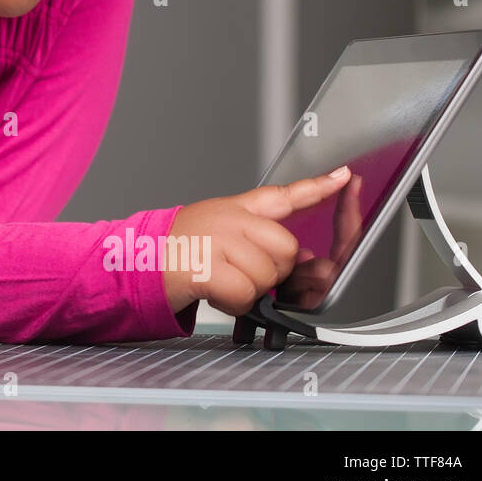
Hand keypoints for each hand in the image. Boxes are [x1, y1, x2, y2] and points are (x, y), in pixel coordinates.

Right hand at [162, 166, 352, 315]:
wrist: (138, 259)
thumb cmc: (177, 249)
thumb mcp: (216, 228)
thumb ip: (257, 238)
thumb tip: (300, 258)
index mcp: (235, 209)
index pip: (284, 195)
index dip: (318, 187)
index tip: (343, 177)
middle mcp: (230, 219)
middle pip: (285, 250)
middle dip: (272, 272)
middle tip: (240, 273)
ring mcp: (219, 240)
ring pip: (267, 276)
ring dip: (249, 291)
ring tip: (221, 281)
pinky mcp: (208, 265)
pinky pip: (245, 293)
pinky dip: (233, 303)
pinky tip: (215, 292)